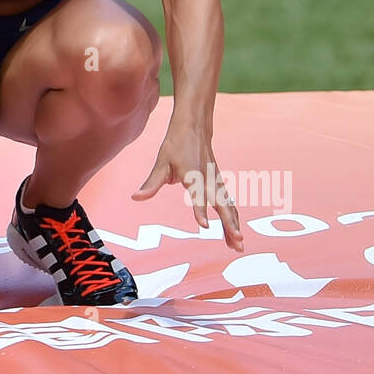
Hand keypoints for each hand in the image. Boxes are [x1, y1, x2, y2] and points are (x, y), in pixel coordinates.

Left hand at [131, 127, 243, 251]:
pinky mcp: (219, 183)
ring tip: (238, 246)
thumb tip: (135, 197)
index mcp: (193, 174)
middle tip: (237, 242)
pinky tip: (234, 233)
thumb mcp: (161, 163)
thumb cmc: (176, 144)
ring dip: (234, 225)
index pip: (197, 196)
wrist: (194, 127)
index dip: (200, 210)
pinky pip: (228, 203)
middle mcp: (208, 179)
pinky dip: (233, 218)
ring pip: (228, 206)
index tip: (204, 226)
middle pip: (221, 204)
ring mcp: (216, 181)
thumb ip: (151, 183)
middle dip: (229, 224)